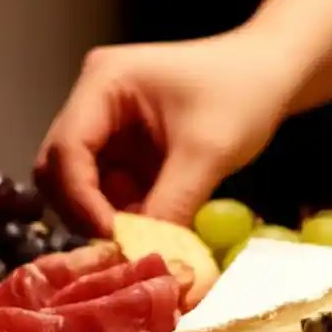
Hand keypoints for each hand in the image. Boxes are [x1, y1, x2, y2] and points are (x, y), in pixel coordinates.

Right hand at [34, 29, 297, 235]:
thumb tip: (146, 256)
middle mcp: (93, 101)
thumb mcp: (208, 152)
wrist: (272, 74)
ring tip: (143, 238)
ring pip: (78, 186)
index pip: (67, 149)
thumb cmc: (244, 92)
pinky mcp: (123, 149)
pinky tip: (153, 226)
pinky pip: (106, 191)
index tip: (112, 237)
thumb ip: (171, 205)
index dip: (81, 199)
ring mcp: (106, 126)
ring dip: (104, 217)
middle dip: (85, 211)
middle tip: (120, 246)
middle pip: (59, 169)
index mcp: (103, 82)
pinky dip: (123, 214)